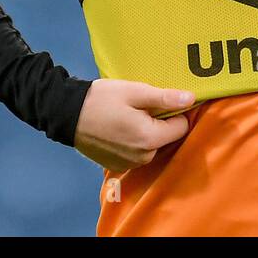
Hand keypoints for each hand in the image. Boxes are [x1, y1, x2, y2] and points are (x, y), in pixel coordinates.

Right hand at [72, 79, 194, 172]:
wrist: (66, 114)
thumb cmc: (101, 99)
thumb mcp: (134, 92)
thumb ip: (164, 98)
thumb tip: (192, 99)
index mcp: (149, 139)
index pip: (182, 126)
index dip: (174, 111)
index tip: (159, 101)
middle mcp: (143, 157)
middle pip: (167, 138)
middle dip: (160, 122)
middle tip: (140, 107)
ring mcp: (129, 165)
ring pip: (152, 146)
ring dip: (147, 133)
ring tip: (127, 116)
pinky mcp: (118, 166)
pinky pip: (137, 153)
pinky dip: (134, 142)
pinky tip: (119, 129)